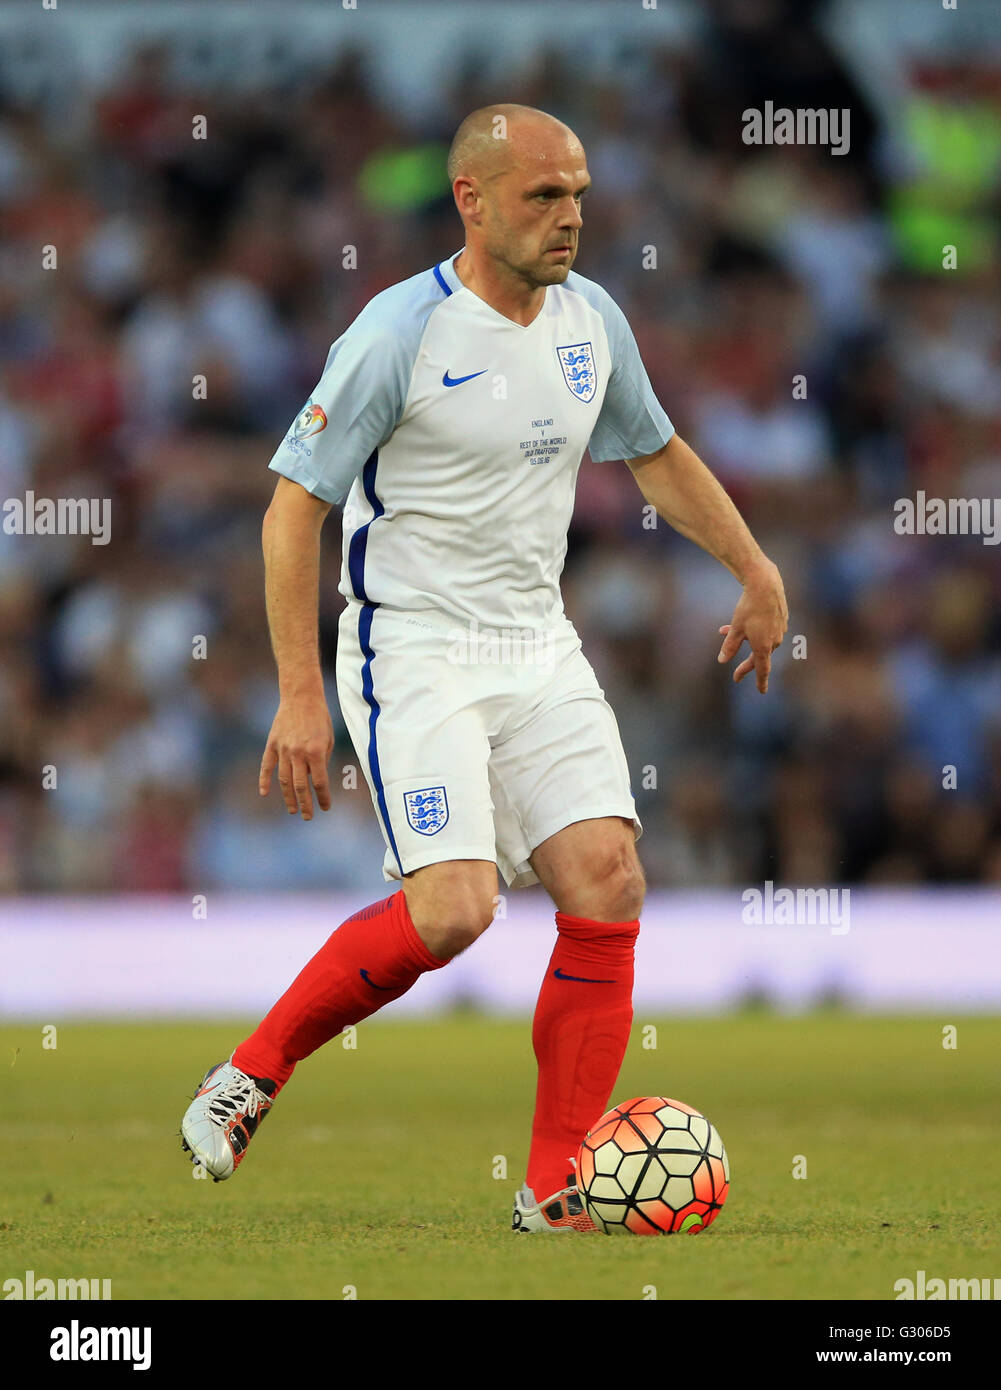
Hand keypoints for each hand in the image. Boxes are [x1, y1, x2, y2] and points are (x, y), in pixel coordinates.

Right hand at [259, 695, 334, 818]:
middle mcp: (298, 753)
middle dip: (305, 804)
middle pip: (301, 786)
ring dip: (288, 797)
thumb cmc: (319, 718)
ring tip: (293, 809)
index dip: (323, 797)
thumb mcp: (328, 739)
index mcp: (316, 752)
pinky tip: (264, 793)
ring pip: (284, 780)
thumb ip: (322, 760)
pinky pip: (266, 766)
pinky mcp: (272, 744)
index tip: (326, 807)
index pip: (320, 782)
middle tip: (308, 816)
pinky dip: (264, 780)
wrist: (301, 696)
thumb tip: (314, 778)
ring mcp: (283, 749)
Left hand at [717, 560, 787, 692]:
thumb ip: (729, 646)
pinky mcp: (781, 619)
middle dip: (746, 664)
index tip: (762, 692)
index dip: (760, 682)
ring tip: (724, 630)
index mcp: (764, 646)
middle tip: (736, 675)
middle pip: (759, 657)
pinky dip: (752, 629)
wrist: (765, 585)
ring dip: (743, 639)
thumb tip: (722, 661)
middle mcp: (774, 640)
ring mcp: (780, 630)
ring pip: (759, 640)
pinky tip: (741, 619)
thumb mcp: (735, 628)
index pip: (762, 670)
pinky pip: (765, 629)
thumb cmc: (749, 608)